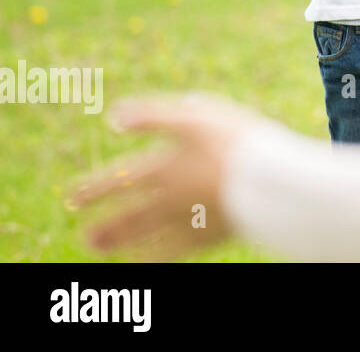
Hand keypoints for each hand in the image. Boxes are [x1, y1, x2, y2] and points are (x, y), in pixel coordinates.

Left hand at [69, 93, 266, 259]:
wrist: (270, 181)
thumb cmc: (237, 142)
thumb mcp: (196, 117)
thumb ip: (153, 116)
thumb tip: (115, 118)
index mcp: (164, 166)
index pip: (119, 180)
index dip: (93, 189)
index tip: (72, 198)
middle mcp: (168, 197)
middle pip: (129, 212)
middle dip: (105, 221)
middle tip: (85, 231)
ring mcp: (186, 219)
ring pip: (144, 233)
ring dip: (118, 240)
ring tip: (97, 247)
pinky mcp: (207, 236)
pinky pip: (171, 251)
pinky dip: (152, 256)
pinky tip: (142, 260)